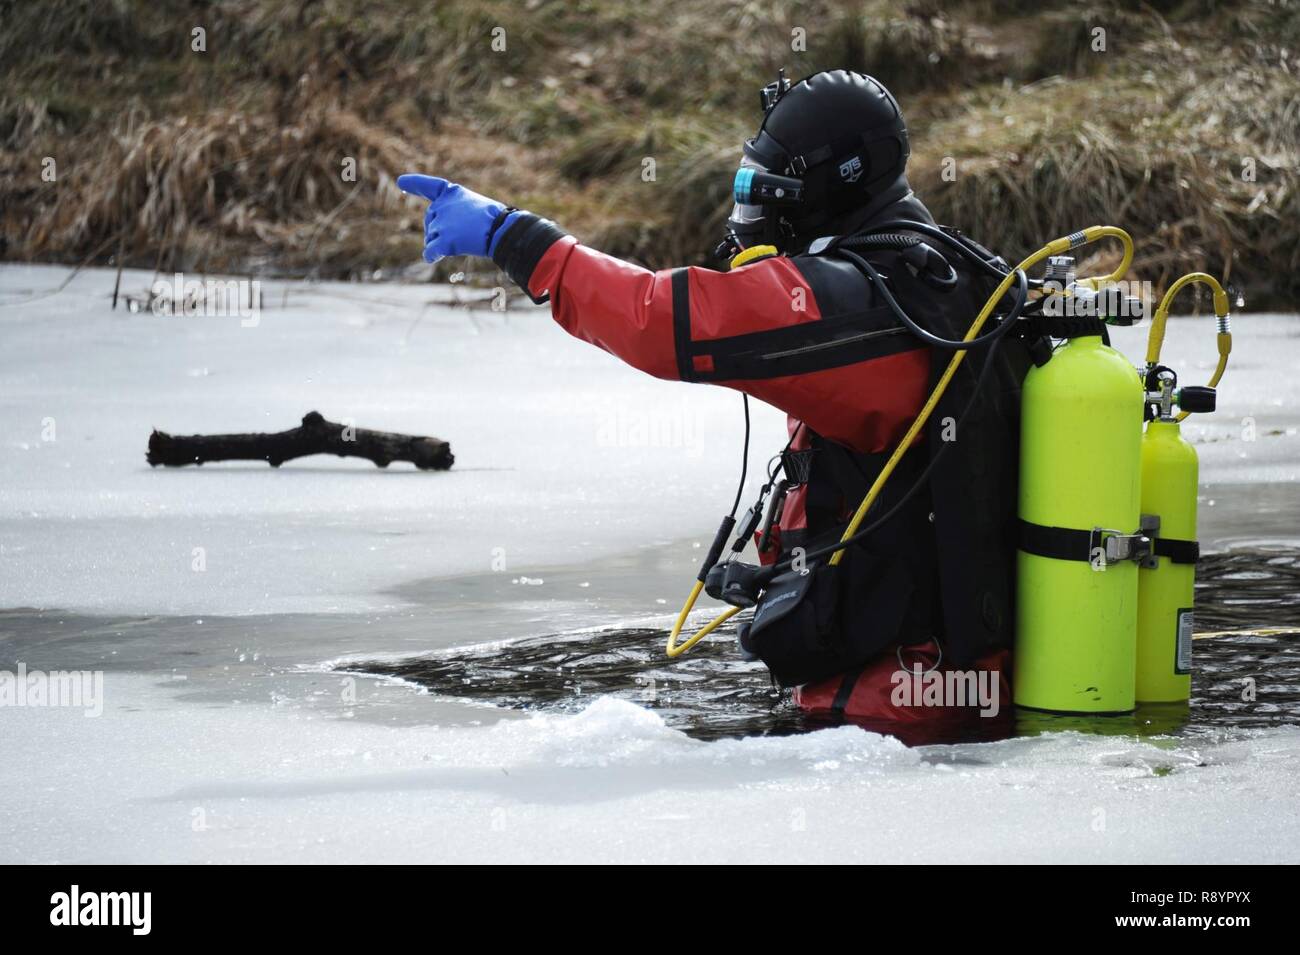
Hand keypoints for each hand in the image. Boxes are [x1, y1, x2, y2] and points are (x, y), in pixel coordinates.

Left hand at [396, 173, 517, 262]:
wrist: (502, 230)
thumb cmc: (495, 220)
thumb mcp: (474, 208)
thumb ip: (455, 215)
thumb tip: (435, 241)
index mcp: (450, 193)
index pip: (429, 186)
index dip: (414, 184)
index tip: (400, 182)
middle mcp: (441, 206)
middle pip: (430, 221)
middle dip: (438, 230)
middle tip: (462, 234)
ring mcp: (441, 224)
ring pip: (430, 238)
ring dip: (441, 243)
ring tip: (463, 242)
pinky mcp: (443, 241)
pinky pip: (430, 252)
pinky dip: (431, 255)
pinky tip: (432, 257)